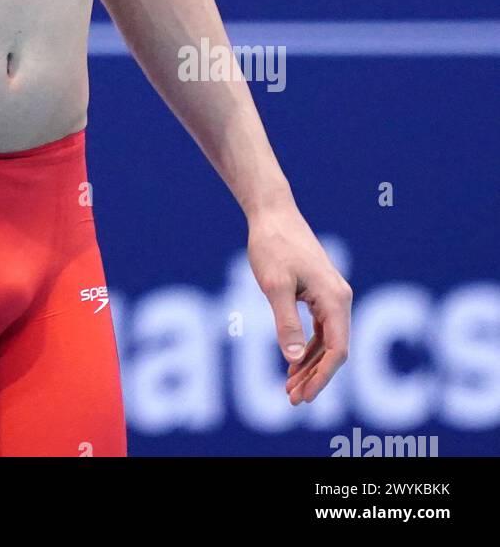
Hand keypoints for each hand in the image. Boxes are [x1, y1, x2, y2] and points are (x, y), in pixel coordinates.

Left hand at [246, 204, 352, 404]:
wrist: (272, 213)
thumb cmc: (272, 245)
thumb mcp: (274, 285)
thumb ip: (286, 322)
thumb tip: (296, 359)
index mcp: (335, 298)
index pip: (337, 350)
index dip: (322, 378)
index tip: (303, 397)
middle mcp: (340, 298)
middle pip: (334, 350)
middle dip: (315, 377)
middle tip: (292, 399)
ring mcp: (332, 294)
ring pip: (328, 341)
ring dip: (311, 365)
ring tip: (290, 387)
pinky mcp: (320, 291)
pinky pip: (320, 328)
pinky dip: (308, 347)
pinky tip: (293, 362)